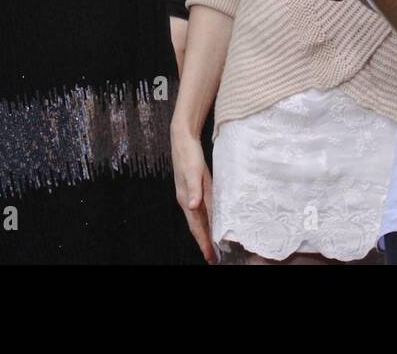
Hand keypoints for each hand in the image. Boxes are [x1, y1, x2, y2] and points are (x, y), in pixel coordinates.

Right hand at [170, 128, 215, 262]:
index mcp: (186, 199)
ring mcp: (189, 195)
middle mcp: (186, 200)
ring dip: (205, 233)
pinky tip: (212, 221)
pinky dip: (206, 220)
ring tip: (213, 246)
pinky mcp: (193, 189)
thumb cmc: (188, 155)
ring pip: (198, 220)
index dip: (203, 242)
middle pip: (196, 227)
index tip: (210, 256)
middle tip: (213, 258)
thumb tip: (192, 207)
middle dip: (204, 243)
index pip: (196, 226)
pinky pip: (200, 210)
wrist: (182, 139)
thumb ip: (194, 189)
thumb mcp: (193, 171)